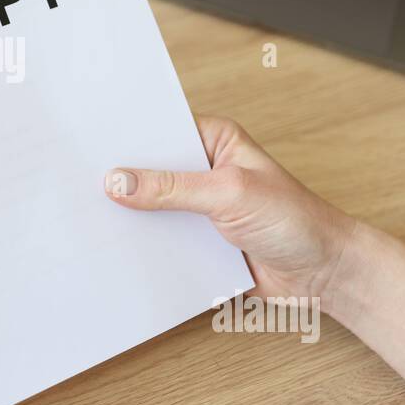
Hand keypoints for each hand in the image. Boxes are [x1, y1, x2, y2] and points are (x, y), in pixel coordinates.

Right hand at [104, 116, 357, 305]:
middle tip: (80, 186)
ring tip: (92, 221)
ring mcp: (199, 207)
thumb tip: (119, 180)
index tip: (89, 148)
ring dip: (131, 219)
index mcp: (213, 140)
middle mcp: (204, 170)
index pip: (159, 131)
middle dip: (122, 182)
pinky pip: (161, 241)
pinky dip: (145, 248)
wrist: (325, 273)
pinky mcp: (198, 241)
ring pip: (151, 209)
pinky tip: (119, 252)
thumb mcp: (230, 194)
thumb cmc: (296, 220)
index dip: (126, 140)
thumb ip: (172, 189)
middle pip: (149, 171)